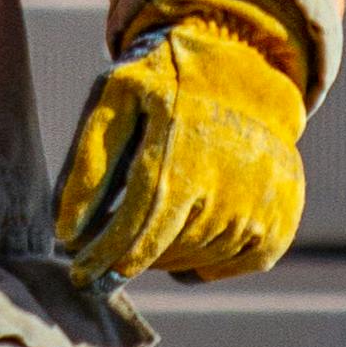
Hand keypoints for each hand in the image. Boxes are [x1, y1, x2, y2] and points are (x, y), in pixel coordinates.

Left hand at [55, 0, 308, 284]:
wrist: (247, 74)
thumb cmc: (167, 86)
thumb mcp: (118, 96)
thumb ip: (88, 160)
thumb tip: (66, 230)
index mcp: (184, 143)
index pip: (141, 217)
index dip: (107, 253)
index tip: (79, 272)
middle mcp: (228, 178)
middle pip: (162, 247)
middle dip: (122, 263)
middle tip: (95, 266)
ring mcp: (259, 206)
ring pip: (188, 261)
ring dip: (155, 257)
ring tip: (143, 229)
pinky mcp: (279, 225)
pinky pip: (221, 268)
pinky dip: (195, 263)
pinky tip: (183, 231)